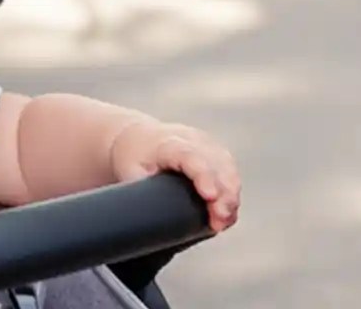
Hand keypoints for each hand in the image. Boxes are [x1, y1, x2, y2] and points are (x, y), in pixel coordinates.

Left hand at [110, 121, 240, 232]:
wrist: (136, 139)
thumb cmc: (132, 158)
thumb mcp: (130, 174)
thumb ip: (141, 194)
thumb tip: (147, 221)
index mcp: (168, 143)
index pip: (191, 156)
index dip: (203, 176)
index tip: (210, 196)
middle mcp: (192, 139)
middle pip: (216, 164)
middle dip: (223, 193)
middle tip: (219, 221)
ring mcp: (207, 144)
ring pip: (227, 169)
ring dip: (230, 196)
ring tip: (223, 221)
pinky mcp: (215, 152)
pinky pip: (230, 172)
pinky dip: (231, 193)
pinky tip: (228, 213)